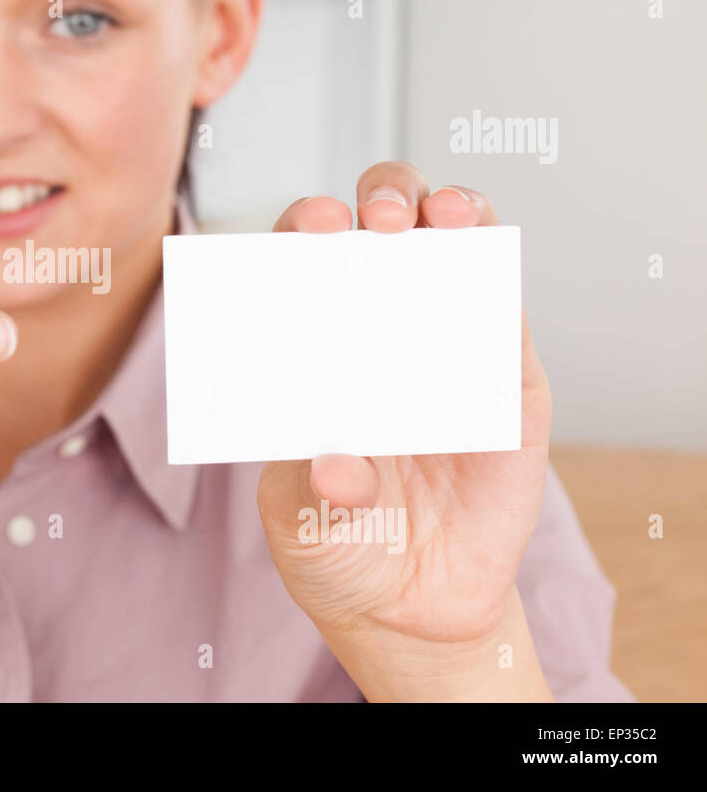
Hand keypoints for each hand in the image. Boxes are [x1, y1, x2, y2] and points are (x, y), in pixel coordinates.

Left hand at [255, 162, 553, 700]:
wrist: (411, 607)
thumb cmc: (336, 544)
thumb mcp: (302, 518)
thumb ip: (312, 484)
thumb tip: (338, 463)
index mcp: (311, 347)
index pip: (303, 262)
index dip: (303, 231)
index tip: (308, 229)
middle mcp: (377, 329)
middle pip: (383, 230)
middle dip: (384, 201)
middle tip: (376, 223)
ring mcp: (445, 345)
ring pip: (455, 250)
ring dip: (452, 214)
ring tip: (441, 217)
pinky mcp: (506, 379)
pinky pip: (506, 317)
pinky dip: (497, 287)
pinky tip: (485, 274)